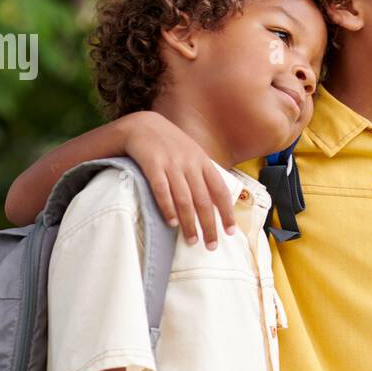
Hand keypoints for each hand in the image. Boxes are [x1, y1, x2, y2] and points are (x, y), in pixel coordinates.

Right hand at [120, 110, 236, 248]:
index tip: (230, 232)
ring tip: (192, 240)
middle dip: (209, 225)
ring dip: (189, 223)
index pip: (220, 191)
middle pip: (203, 200)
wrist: (142, 125)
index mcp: (203, 161)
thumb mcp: (192, 154)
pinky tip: (171, 223)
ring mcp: (171, 164)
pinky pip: (161, 190)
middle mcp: (190, 163)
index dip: (227, 213)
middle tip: (211, 245)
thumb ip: (203, 175)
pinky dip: (168, 208)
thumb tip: (216, 202)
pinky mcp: (152, 164)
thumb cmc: (169, 145)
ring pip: (184, 199)